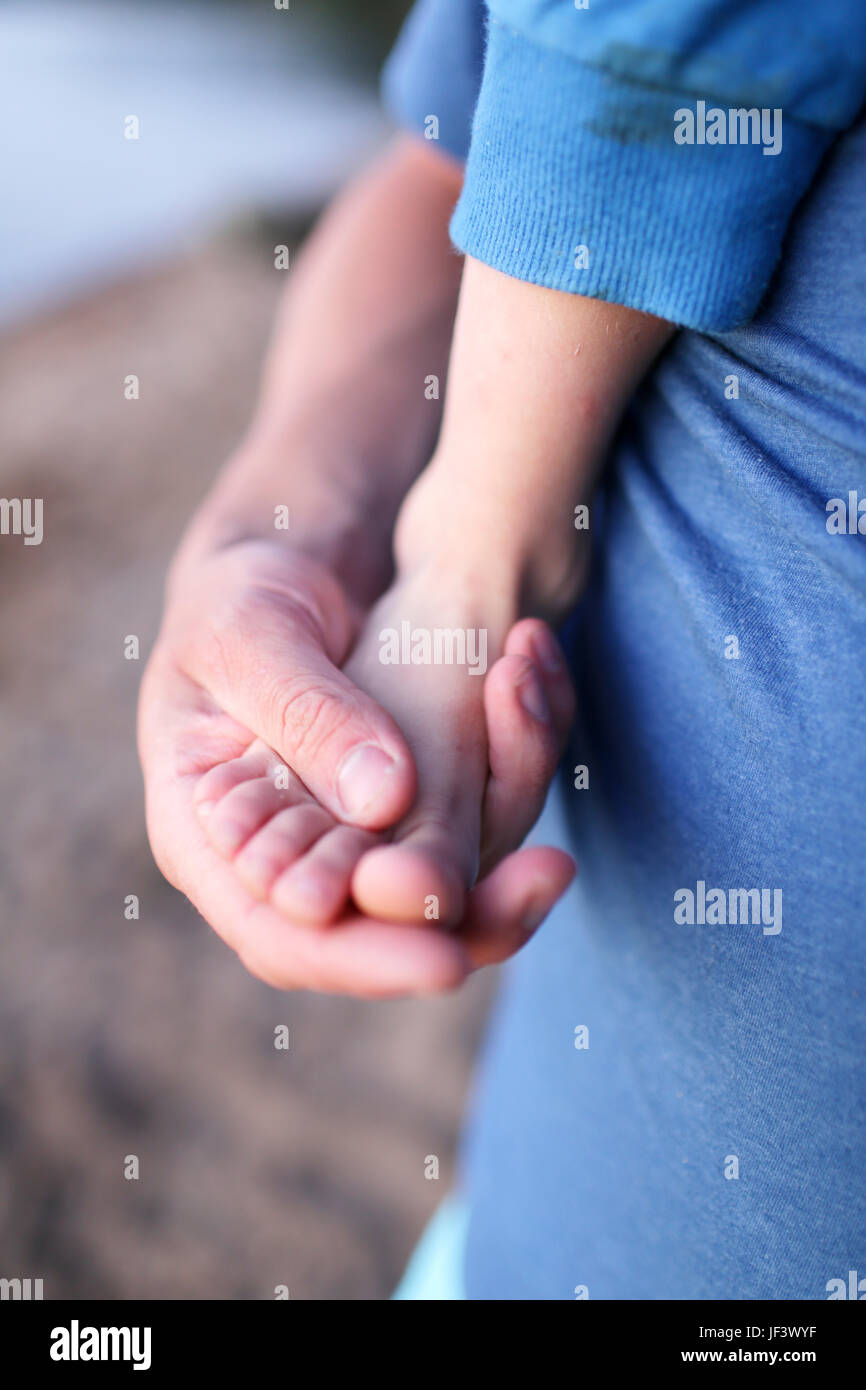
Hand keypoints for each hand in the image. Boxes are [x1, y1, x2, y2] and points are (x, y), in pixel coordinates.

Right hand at [139, 539, 575, 995]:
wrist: (278, 569)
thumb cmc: (233, 601)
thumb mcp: (246, 638)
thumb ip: (306, 714)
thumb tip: (384, 802)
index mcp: (204, 837)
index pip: (279, 933)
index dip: (361, 958)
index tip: (445, 959)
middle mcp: (281, 862)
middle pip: (374, 938)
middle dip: (468, 925)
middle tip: (545, 882)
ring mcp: (351, 843)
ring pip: (436, 898)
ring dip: (508, 865)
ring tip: (553, 823)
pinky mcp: (408, 813)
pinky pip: (470, 831)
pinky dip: (514, 773)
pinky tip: (532, 702)